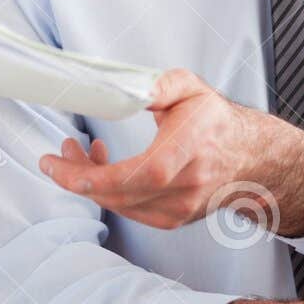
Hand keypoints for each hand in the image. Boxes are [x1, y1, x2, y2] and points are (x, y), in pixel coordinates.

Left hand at [38, 67, 303, 235]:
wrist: (248, 158)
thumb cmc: (214, 120)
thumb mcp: (191, 88)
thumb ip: (161, 84)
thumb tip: (131, 86)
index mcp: (191, 147)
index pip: (144, 172)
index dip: (98, 174)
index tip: (62, 161)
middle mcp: (187, 185)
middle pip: (121, 194)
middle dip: (77, 177)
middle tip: (55, 156)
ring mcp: (180, 208)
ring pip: (120, 204)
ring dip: (88, 182)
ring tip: (76, 153)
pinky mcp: (172, 220)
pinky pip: (128, 210)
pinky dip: (107, 192)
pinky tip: (101, 168)